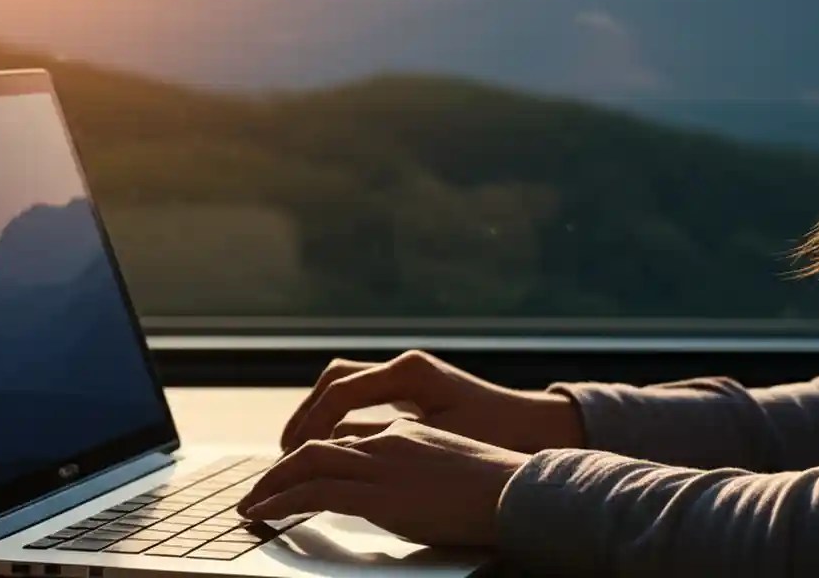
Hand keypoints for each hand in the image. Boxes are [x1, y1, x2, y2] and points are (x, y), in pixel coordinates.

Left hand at [237, 420, 527, 546]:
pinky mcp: (377, 493)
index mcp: (406, 433)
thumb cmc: (497, 489)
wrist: (518, 493)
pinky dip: (280, 500)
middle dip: (281, 467)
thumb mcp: (451, 468)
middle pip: (316, 444)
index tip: (294, 475)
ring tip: (251, 505)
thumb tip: (399, 493)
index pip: (345, 439)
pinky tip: (263, 514)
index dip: (313, 456)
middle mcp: (387, 441)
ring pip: (306, 463)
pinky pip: (313, 492)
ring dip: (271, 484)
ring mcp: (380, 464)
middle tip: (260, 489)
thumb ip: (417, 470)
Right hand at [280, 350, 584, 453]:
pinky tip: (330, 445)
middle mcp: (404, 365)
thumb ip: (385, 440)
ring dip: (319, 413)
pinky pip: (361, 397)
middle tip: (285, 448)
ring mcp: (406, 374)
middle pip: (335, 378)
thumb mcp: (437, 441)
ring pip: (344, 384)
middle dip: (306, 413)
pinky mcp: (410, 389)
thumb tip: (336, 451)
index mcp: (409, 371)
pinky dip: (339, 416)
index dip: (312, 423)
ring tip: (298, 447)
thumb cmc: (493, 437)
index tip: (291, 452)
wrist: (533, 429)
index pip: (342, 391)